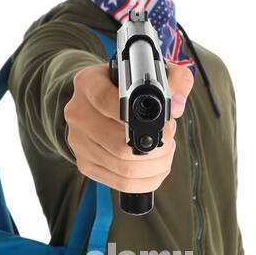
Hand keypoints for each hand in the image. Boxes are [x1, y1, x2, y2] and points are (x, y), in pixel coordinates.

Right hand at [64, 61, 193, 191]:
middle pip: (120, 144)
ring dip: (155, 165)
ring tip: (167, 151)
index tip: (164, 121)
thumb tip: (177, 108)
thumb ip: (175, 81)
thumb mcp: (153, 71)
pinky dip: (147, 180)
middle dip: (157, 147)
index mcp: (89, 83)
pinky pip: (121, 183)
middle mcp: (78, 113)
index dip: (138, 116)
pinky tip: (158, 168)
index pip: (107, 101)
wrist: (99, 102)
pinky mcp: (85, 164)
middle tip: (170, 138)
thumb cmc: (130, 87)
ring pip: (124, 168)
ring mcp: (78, 141)